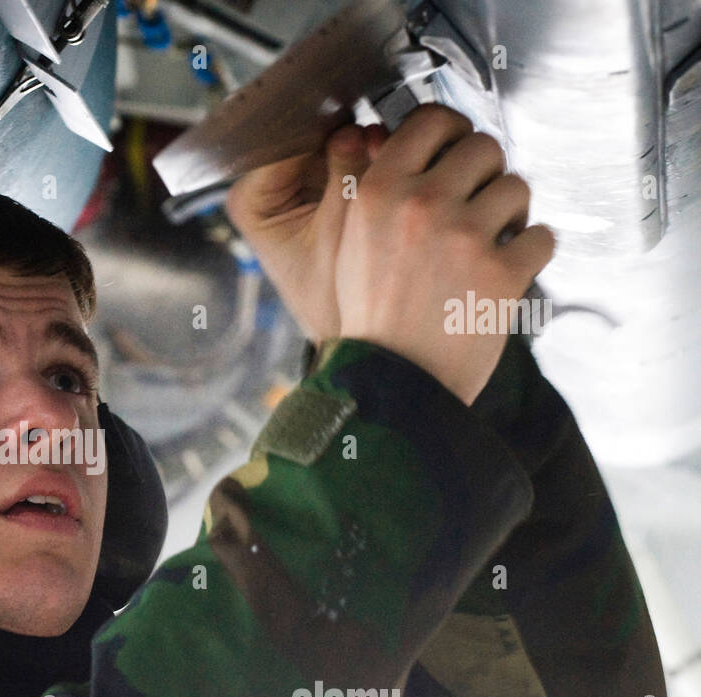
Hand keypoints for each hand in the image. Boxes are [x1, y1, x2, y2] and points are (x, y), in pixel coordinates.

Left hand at [225, 122, 385, 341]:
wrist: (350, 327)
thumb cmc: (332, 299)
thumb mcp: (341, 234)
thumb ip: (348, 178)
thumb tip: (360, 130)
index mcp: (250, 199)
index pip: (281, 141)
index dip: (318, 126)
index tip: (350, 120)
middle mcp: (265, 185)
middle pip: (304, 135)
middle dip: (343, 131)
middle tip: (377, 135)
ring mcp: (294, 180)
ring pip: (329, 139)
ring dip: (360, 139)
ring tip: (386, 148)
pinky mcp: (322, 182)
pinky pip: (346, 152)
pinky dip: (368, 153)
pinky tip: (389, 155)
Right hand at [333, 104, 556, 405]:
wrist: (389, 383)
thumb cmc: (368, 317)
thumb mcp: (347, 243)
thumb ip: (373, 187)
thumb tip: (390, 136)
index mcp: (380, 192)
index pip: (433, 120)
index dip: (453, 130)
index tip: (456, 148)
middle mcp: (423, 206)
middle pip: (484, 147)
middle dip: (486, 173)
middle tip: (477, 204)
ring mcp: (466, 239)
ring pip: (518, 188)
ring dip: (512, 212)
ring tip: (492, 241)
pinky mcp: (504, 274)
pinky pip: (542, 237)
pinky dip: (532, 252)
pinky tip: (508, 270)